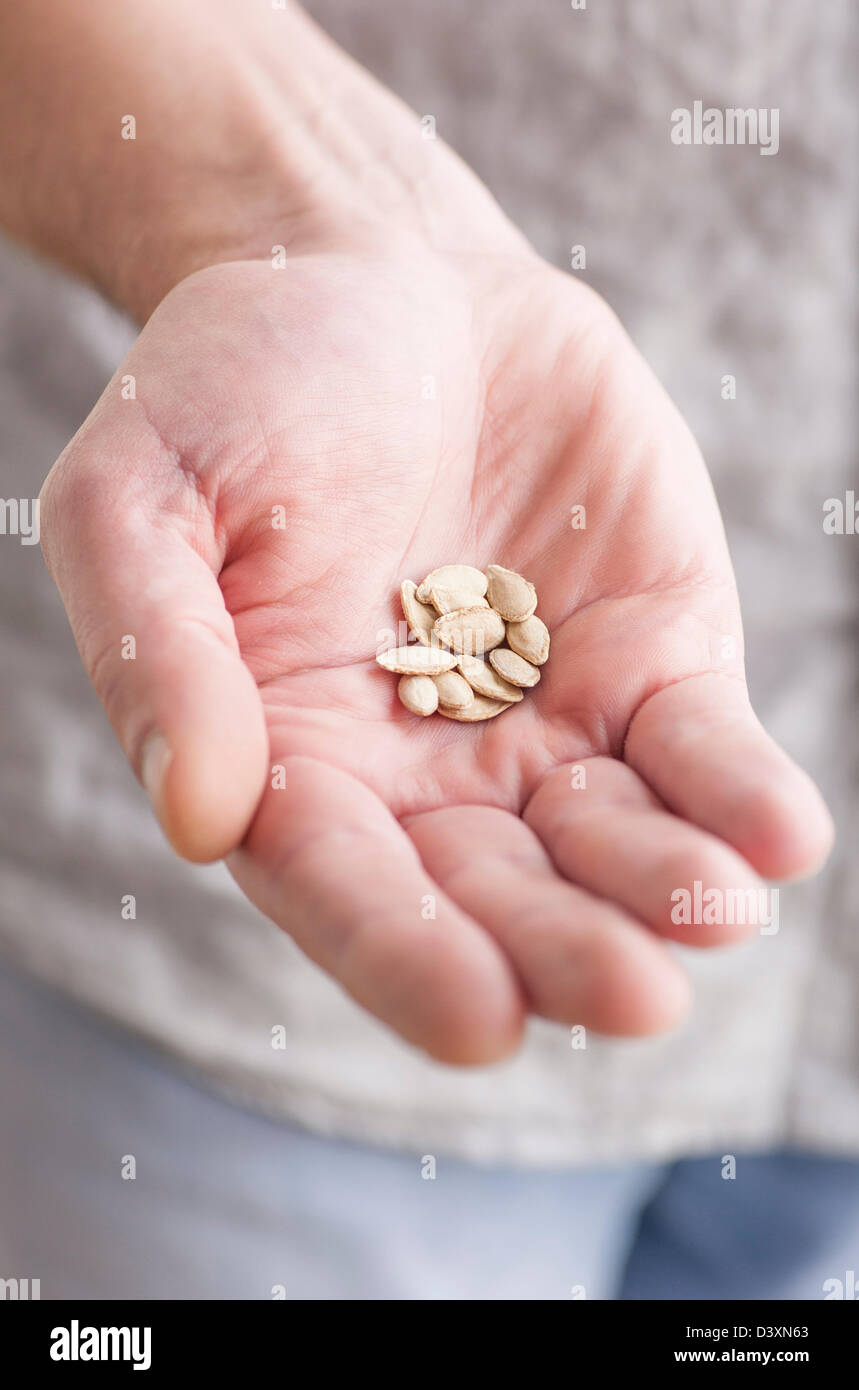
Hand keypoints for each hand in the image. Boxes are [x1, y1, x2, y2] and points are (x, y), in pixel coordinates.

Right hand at [40, 233, 832, 1062]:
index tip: (481, 1020)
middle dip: (566, 949)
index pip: (351, 891)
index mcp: (295, 764)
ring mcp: (547, 720)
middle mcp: (426, 773)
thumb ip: (156, 657)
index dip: (411, 956)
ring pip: (614, 840)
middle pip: (501, 893)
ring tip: (713, 909)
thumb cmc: (231, 387)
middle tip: (631, 998)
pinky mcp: (648, 653)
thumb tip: (203, 819)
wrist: (371, 270)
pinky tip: (777, 834)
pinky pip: (700, 746)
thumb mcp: (139, 501)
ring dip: (666, 887)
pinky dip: (740, 791)